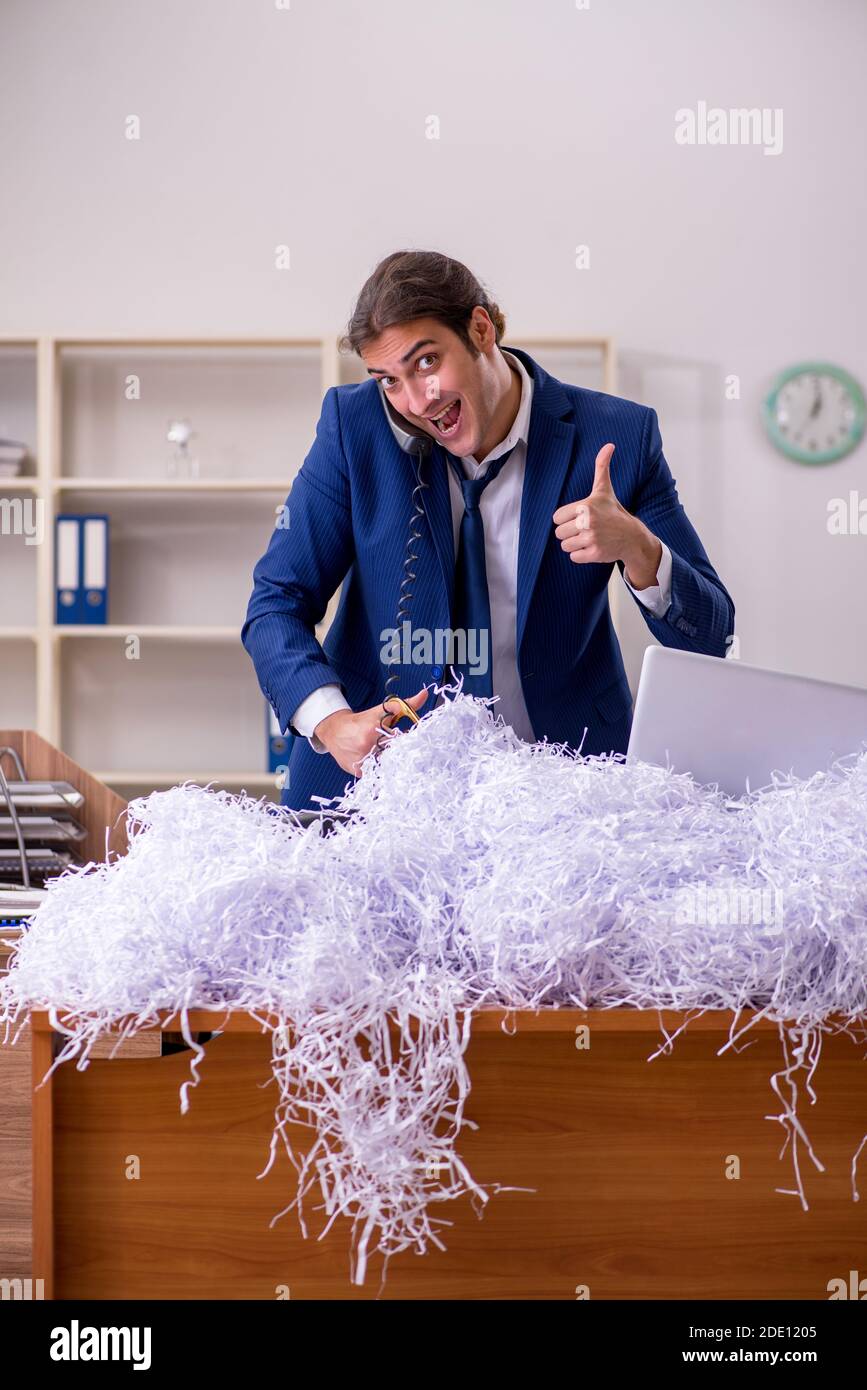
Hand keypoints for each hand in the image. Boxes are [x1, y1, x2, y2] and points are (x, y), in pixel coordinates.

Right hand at [314, 687, 428, 775]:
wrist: (333, 731)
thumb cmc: (359, 721)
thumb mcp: (381, 710)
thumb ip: (404, 705)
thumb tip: (424, 694)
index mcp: (373, 729)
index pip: (401, 740)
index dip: (407, 742)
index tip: (408, 741)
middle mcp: (366, 746)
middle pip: (395, 755)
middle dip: (399, 753)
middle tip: (395, 749)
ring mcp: (361, 760)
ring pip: (387, 766)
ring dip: (390, 763)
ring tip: (384, 755)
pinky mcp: (358, 772)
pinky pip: (377, 774)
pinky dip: (379, 769)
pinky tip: (376, 762)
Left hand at [553, 442, 662, 588]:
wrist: (631, 536)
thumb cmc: (613, 512)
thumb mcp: (604, 490)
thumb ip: (601, 467)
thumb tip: (609, 445)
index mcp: (585, 506)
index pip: (556, 518)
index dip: (566, 519)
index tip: (579, 518)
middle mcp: (587, 522)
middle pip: (559, 533)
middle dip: (569, 533)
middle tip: (585, 529)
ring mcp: (591, 539)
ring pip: (565, 546)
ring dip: (574, 544)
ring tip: (589, 538)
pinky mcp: (594, 553)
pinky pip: (574, 557)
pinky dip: (581, 555)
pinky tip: (592, 547)